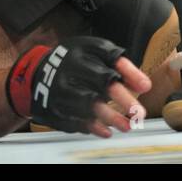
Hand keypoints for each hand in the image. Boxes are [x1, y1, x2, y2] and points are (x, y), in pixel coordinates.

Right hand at [6, 37, 150, 136]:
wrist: (36, 74)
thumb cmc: (74, 63)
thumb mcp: (91, 53)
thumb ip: (117, 65)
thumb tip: (143, 86)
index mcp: (81, 49)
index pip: (109, 56)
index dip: (129, 72)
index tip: (146, 86)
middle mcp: (69, 65)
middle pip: (100, 81)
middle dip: (123, 98)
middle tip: (140, 113)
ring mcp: (59, 87)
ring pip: (88, 104)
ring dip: (111, 117)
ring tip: (127, 126)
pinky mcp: (53, 106)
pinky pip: (74, 119)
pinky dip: (92, 127)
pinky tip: (106, 131)